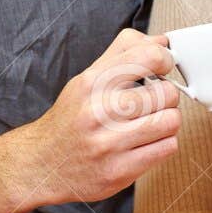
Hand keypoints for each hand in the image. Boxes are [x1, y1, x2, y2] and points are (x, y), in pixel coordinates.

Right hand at [15, 29, 180, 204]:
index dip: (164, 60)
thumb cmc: (70, 120)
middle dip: (167, 96)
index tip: (161, 68)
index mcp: (92, 83)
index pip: (148, 56)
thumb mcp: (87, 79)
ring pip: (170, 121)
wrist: (41, 164)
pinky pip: (166, 149)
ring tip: (153, 122)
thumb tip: (161, 41)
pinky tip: (147, 142)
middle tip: (155, 102)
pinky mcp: (118, 171)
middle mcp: (98, 111)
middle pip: (166, 92)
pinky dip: (164, 144)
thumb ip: (123, 54)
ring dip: (168, 121)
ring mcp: (108, 143)